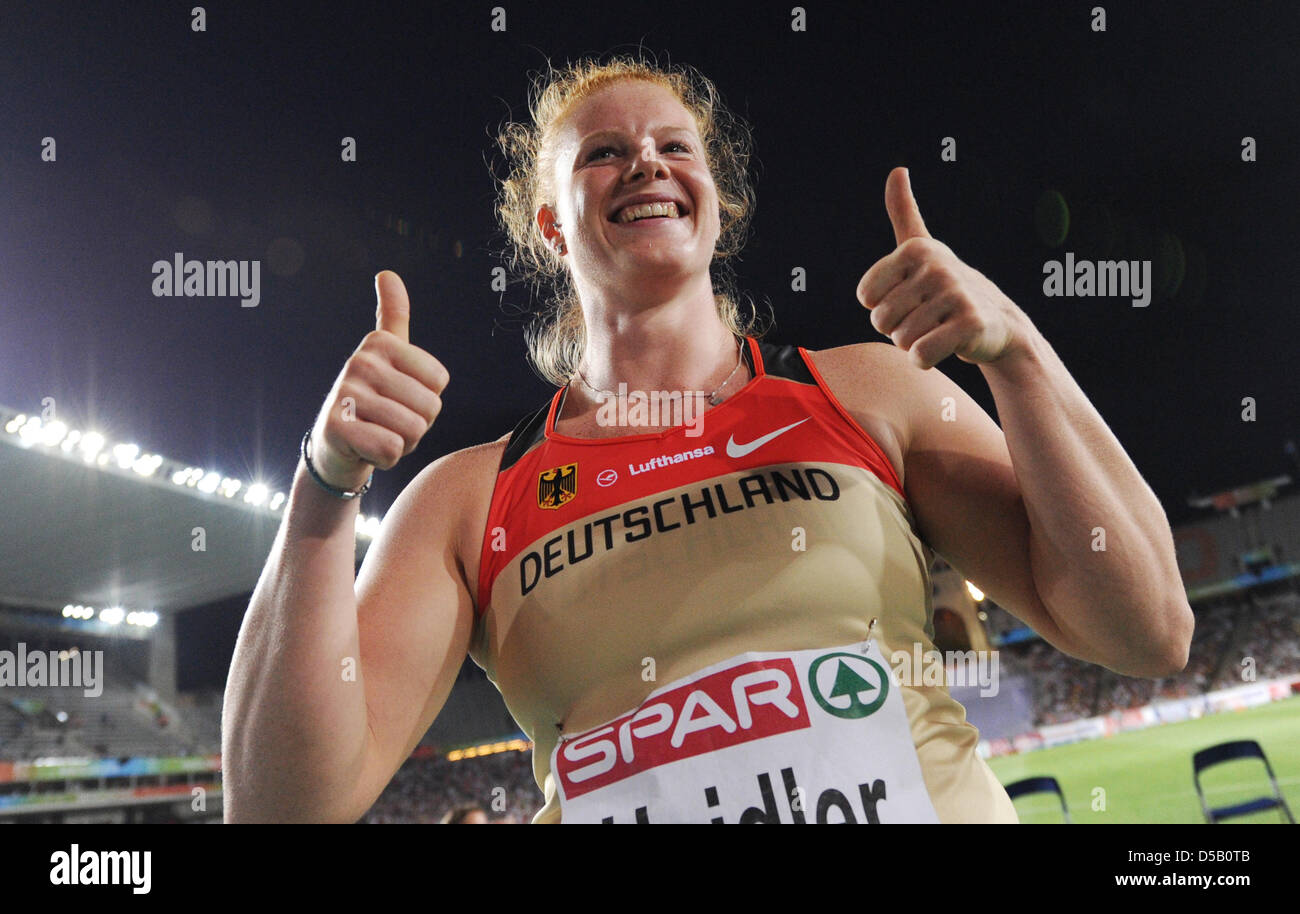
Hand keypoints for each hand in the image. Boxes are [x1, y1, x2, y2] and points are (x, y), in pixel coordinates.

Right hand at [308, 271, 449, 488]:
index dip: (427, 400)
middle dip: (417, 426)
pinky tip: (367, 450)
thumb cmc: (372, 401)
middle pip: (430, 408)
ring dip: (403, 443)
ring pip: (412, 431)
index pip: (439, 381)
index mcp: (379, 343)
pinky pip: (392, 450)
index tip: (400, 398)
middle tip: (388, 421)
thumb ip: (393, 316)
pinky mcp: (337, 428)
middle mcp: (360, 362)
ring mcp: (346, 394)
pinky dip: (386, 459)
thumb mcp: (386, 357)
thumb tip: (387, 273)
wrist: (335, 447)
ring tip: (378, 433)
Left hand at [856, 167, 1028, 369]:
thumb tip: (897, 169)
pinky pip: (920, 355)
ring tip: (936, 330)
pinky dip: (924, 359)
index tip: (908, 299)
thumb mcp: (922, 247)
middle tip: (925, 319)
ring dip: (912, 345)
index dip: (881, 307)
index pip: (866, 297)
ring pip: (901, 340)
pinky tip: (942, 347)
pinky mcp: (969, 324)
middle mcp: (936, 267)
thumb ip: (904, 212)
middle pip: (881, 321)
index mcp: (915, 250)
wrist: (997, 323)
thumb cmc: (947, 287)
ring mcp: (955, 294)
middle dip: (897, 329)